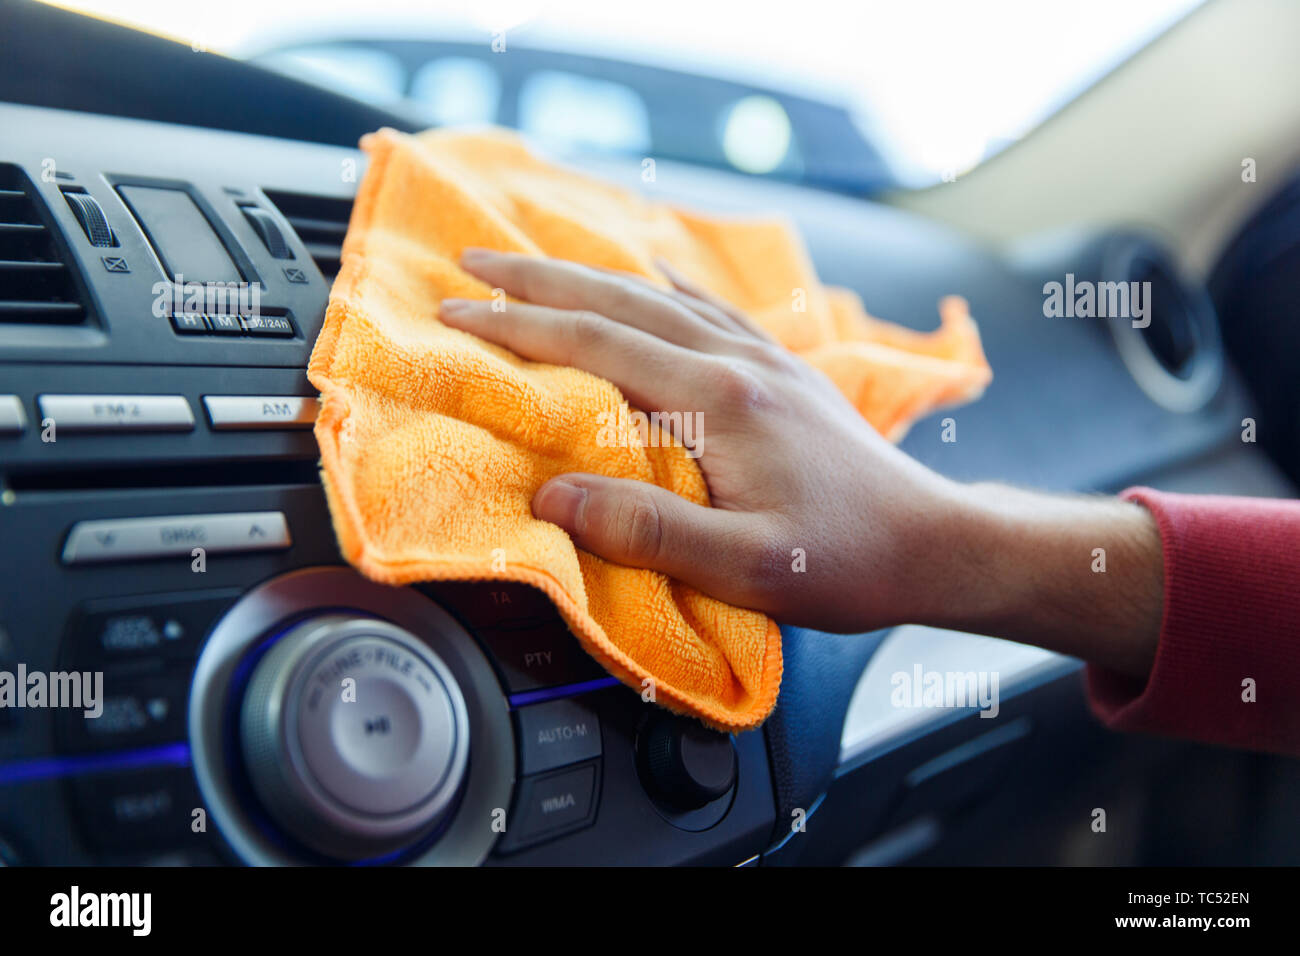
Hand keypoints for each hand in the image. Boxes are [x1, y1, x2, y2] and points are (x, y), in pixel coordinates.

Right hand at [439, 248, 958, 632]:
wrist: (933, 541)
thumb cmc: (846, 561)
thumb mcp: (746, 567)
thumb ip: (649, 529)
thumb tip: (555, 496)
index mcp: (719, 399)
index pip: (596, 343)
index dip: (519, 325)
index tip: (457, 312)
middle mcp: (738, 361)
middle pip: (619, 301)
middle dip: (538, 280)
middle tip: (472, 260)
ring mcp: (764, 359)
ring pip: (660, 295)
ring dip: (590, 275)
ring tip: (537, 260)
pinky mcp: (782, 371)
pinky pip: (709, 307)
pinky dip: (664, 284)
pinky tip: (656, 270)